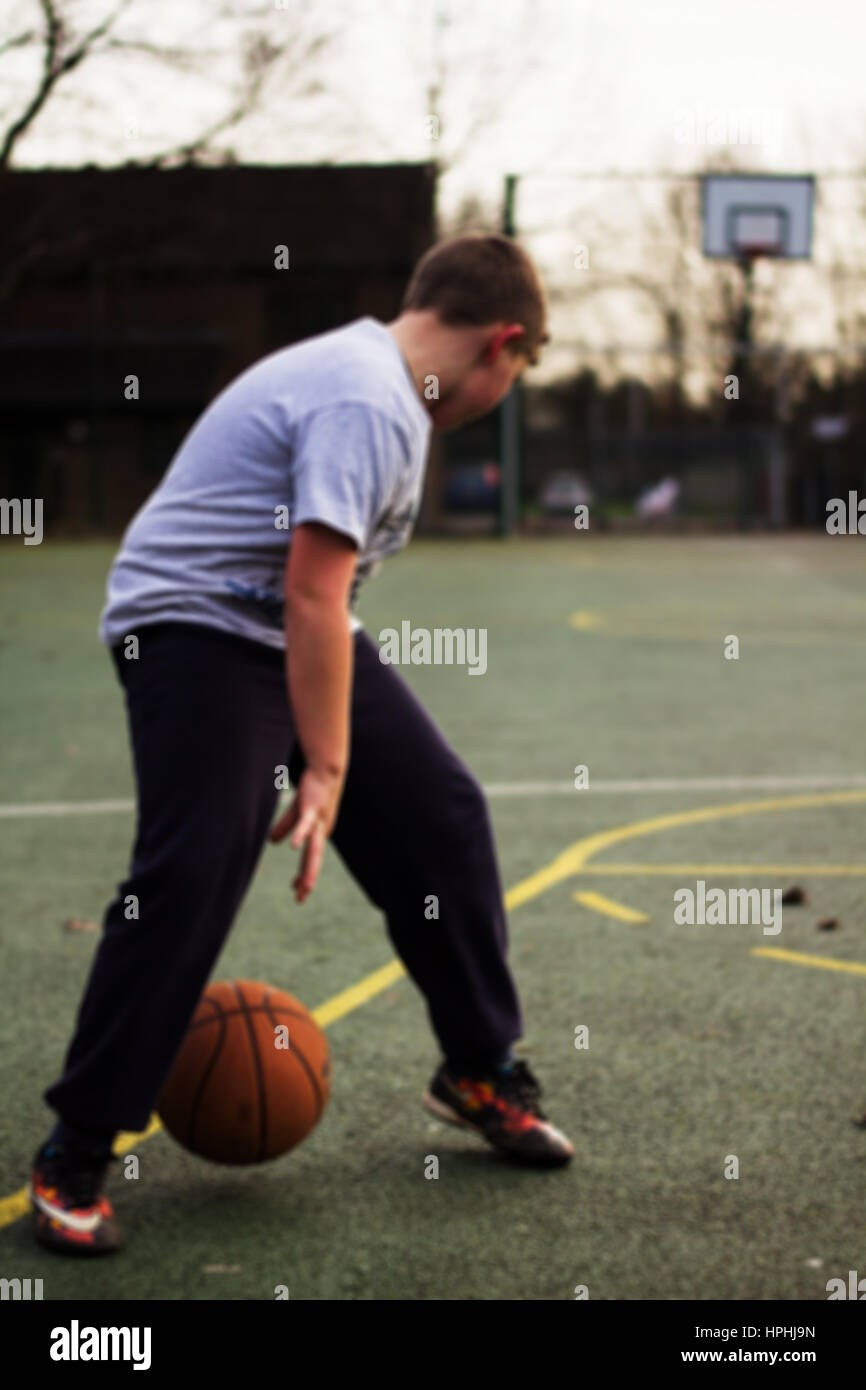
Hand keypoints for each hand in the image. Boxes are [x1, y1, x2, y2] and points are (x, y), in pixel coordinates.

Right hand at [268, 767, 342, 902]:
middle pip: (312, 860)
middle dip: (307, 880)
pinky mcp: (312, 809)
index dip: (303, 876)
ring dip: (309, 868)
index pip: (309, 860)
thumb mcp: (296, 812)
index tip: (298, 892)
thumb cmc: (313, 791)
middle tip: (301, 898)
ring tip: (306, 885)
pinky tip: (293, 847)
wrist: (327, 770)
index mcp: (317, 834)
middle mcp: (321, 832)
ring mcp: (318, 822)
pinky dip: (299, 836)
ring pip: (313, 849)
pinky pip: (305, 825)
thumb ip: (285, 826)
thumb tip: (273, 842)